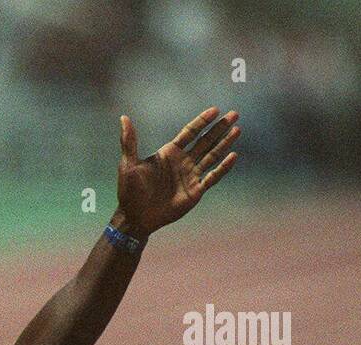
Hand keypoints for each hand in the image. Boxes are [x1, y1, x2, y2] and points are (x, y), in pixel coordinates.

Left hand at [114, 107, 239, 238]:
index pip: (189, 133)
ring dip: (224, 143)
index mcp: (169, 153)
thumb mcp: (128, 164)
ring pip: (212, 155)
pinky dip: (223, 168)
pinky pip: (212, 177)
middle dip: (219, 128)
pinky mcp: (195, 191)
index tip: (215, 110)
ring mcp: (190, 176)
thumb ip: (129, 141)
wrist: (136, 217)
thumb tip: (123, 118)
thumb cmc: (129, 191)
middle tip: (234, 114)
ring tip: (237, 130)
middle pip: (205, 141)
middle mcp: (182, 162)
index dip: (202, 121)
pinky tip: (233, 156)